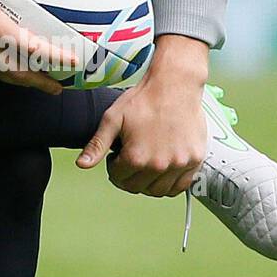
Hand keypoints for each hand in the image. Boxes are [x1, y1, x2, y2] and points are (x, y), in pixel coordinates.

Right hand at [0, 0, 78, 93]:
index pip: (33, 51)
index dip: (55, 58)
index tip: (73, 62)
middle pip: (21, 75)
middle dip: (42, 82)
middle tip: (60, 88)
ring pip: (5, 76)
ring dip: (24, 82)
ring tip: (40, 85)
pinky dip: (7, 75)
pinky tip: (11, 70)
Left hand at [76, 35, 208, 196]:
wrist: (175, 84)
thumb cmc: (144, 99)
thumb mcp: (113, 119)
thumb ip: (97, 145)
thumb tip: (82, 165)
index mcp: (136, 157)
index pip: (118, 178)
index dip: (114, 166)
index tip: (118, 155)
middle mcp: (158, 165)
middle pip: (137, 188)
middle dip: (128, 176)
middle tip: (131, 159)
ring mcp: (179, 164)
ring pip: (158, 191)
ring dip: (148, 183)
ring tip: (146, 165)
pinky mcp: (195, 160)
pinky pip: (181, 186)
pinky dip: (170, 184)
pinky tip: (164, 170)